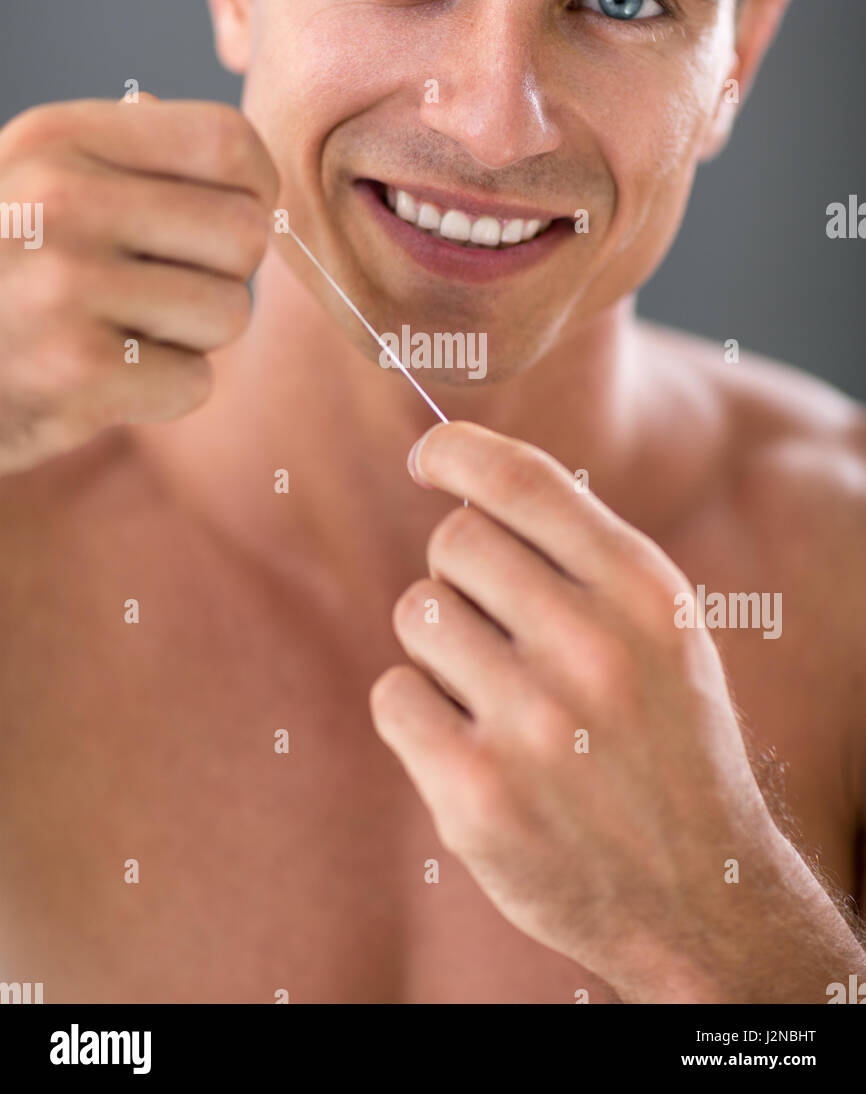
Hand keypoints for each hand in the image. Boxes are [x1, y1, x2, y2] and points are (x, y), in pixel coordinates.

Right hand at [0, 95, 277, 474]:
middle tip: (160, 288)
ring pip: (230, 313)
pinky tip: (105, 376)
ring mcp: (64, 288)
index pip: (228, 140)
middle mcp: (60, 201)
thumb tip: (236, 153)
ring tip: (123, 331)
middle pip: (246, 232)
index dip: (255, 187)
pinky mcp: (76, 373)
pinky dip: (162, 391)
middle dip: (222, 272)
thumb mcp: (32, 180)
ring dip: (192, 337)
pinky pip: (195, 383)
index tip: (229, 215)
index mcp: (59, 137)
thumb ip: (128, 157)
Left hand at [370, 421, 792, 1001]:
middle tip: (498, 625)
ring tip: (498, 696)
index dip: (455, 451)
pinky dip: (418, 710)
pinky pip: (393, 693)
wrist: (700, 895)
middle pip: (455, 540)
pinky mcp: (478, 795)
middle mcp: (594, 649)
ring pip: (417, 612)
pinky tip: (472, 744)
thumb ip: (581, 551)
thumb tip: (461, 472)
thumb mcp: (664, 628)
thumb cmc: (665, 738)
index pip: (520, 481)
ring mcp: (534, 726)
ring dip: (441, 645)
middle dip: (461, 572)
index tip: (428, 457)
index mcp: (646, 592)